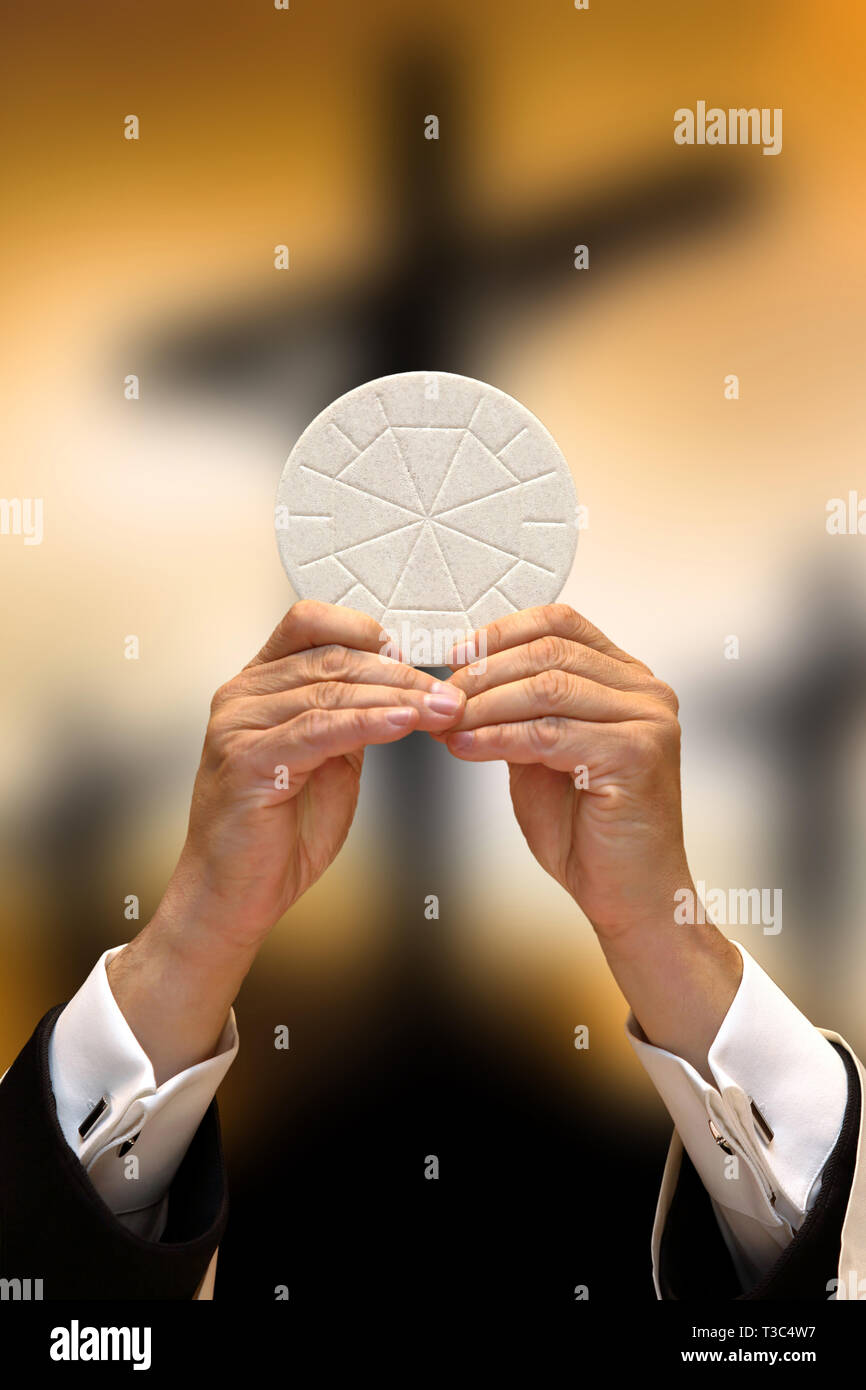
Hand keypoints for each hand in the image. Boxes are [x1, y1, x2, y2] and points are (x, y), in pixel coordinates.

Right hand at [108, 600, 464, 1079]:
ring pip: (330, 691)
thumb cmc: (278, 830)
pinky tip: (405, 724)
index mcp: (257, 684)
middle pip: (332, 659)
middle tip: (453, 693)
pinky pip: (320, 730)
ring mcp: (238, 725)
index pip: (308, 622)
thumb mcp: (326, 759)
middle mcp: (241, 695)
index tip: (414, 656)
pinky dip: (369, 723)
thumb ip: (351, 718)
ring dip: (398, 699)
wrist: (234, 895)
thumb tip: (403, 688)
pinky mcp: (246, 760)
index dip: (364, 630)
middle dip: (402, 675)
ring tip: (445, 709)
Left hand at [439, 604, 740, 1074]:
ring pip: (547, 688)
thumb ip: (513, 714)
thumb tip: (452, 684)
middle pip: (550, 651)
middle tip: (437, 696)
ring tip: (444, 722)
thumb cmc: (586, 831)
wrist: (629, 897)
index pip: (561, 623)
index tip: (452, 655)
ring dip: (484, 705)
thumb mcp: (540, 756)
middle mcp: (647, 691)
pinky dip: (499, 738)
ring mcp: (648, 720)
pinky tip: (464, 748)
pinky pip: (550, 734)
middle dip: (483, 673)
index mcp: (628, 679)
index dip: (501, 632)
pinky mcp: (636, 754)